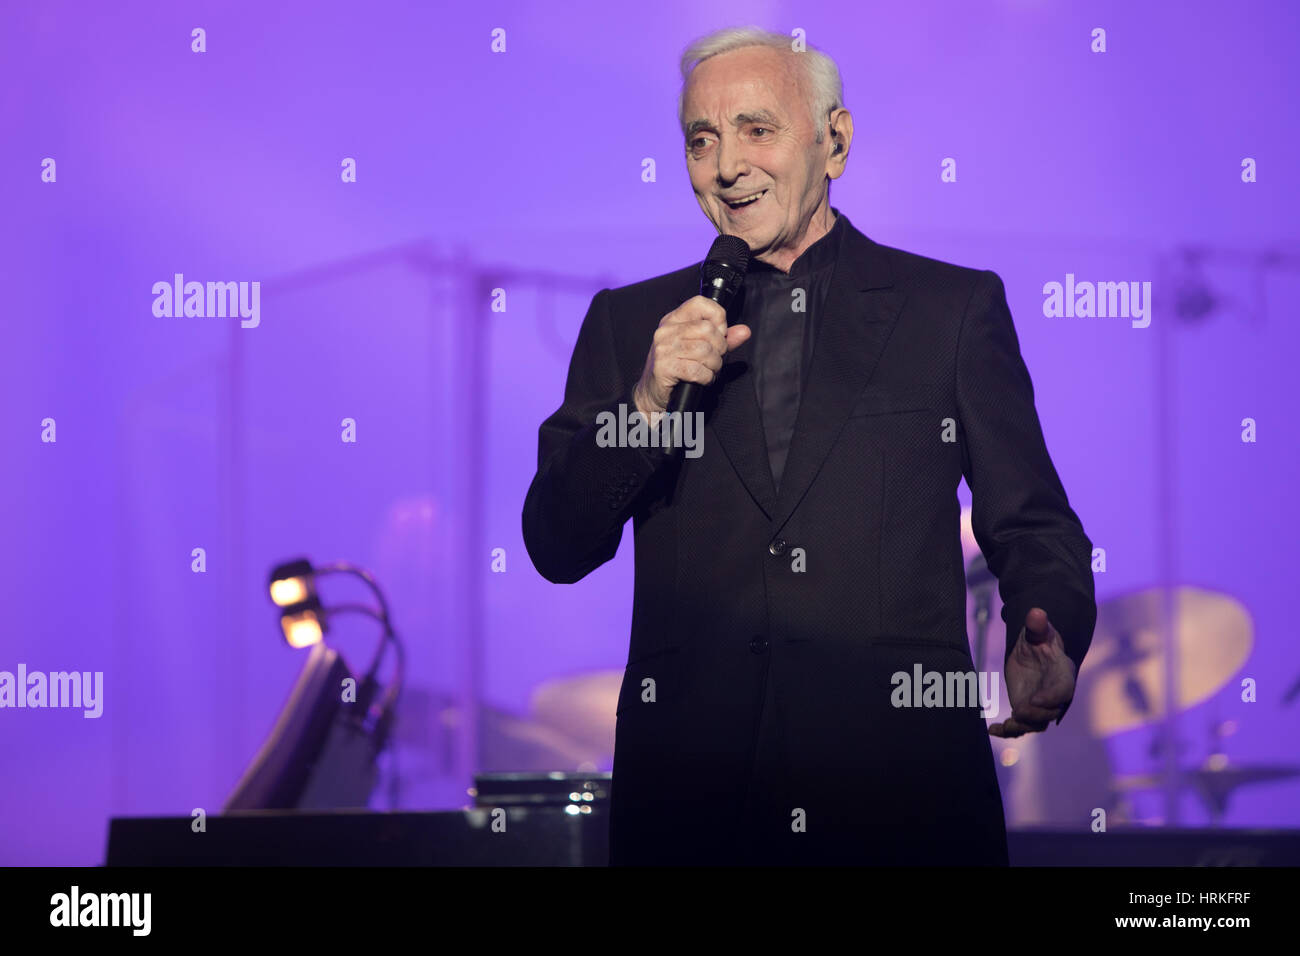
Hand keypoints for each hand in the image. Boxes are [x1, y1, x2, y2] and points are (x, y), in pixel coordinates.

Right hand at [633, 296, 750, 416]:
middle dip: (719, 349)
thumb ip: (723, 338)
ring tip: (708, 370)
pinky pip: (697, 370)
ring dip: (714, 366)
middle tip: (714, 359)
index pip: (701, 303)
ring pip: (705, 351)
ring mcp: (664, 348)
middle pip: (708, 330)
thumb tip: (744, 331)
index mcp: (674, 319)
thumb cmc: (676, 368)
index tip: (719, 334)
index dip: (717, 318)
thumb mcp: (698, 348)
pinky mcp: (664, 367)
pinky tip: (701, 379)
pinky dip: (706, 377)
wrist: (652, 392)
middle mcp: (667, 330)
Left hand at [988, 607, 1076, 737]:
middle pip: (1050, 712)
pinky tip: (992, 730)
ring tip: (1006, 725)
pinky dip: (1007, 731)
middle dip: (1035, 715)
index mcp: (1063, 674)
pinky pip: (1020, 726)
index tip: (1035, 700)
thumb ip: (1037, 625)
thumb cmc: (1041, 639)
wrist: (1035, 650)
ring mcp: (1040, 705)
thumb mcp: (1039, 630)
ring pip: (1036, 723)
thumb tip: (1036, 612)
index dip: (1052, 697)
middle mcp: (1054, 694)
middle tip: (1018, 711)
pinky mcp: (1025, 709)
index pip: (1063, 690)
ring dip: (1022, 727)